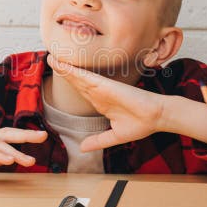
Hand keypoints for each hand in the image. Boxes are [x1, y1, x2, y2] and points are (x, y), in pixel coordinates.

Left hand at [47, 54, 165, 151]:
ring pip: (78, 77)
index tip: (57, 74)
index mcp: (101, 103)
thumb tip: (82, 148)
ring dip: (64, 68)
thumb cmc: (142, 124)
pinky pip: (86, 78)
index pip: (80, 91)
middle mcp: (100, 93)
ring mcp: (102, 88)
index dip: (68, 82)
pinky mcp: (107, 86)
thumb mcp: (115, 136)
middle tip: (49, 59)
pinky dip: (74, 71)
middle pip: (76, 81)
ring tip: (51, 58)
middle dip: (62, 71)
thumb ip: (98, 141)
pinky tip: (64, 65)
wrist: (157, 117)